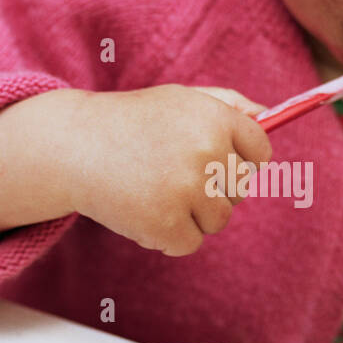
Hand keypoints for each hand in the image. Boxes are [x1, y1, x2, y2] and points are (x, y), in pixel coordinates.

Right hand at [66, 84, 271, 255]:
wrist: (73, 146)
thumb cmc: (133, 122)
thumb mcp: (180, 99)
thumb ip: (228, 104)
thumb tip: (269, 117)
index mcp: (215, 117)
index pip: (260, 152)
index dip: (240, 160)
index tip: (215, 160)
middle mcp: (206, 150)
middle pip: (240, 189)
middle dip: (213, 187)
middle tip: (171, 172)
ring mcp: (186, 189)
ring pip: (218, 219)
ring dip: (192, 214)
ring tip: (155, 190)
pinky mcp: (165, 223)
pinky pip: (190, 243)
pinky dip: (168, 236)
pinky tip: (143, 210)